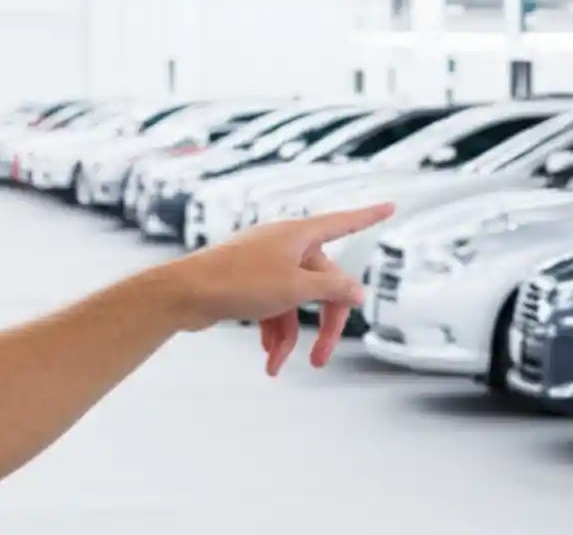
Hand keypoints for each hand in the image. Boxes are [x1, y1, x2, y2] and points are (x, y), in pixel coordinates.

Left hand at [161, 203, 393, 375]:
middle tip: (320, 360)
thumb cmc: (238, 282)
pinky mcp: (248, 281)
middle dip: (322, 325)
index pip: (345, 223)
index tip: (392, 206)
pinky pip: (273, 307)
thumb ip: (332, 290)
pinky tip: (267, 357)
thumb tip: (359, 291)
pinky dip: (273, 331)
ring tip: (276, 366)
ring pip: (295, 302)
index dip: (370, 216)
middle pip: (322, 284)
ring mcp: (266, 263)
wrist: (181, 294)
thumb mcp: (295, 289)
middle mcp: (285, 244)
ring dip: (291, 337)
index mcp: (300, 235)